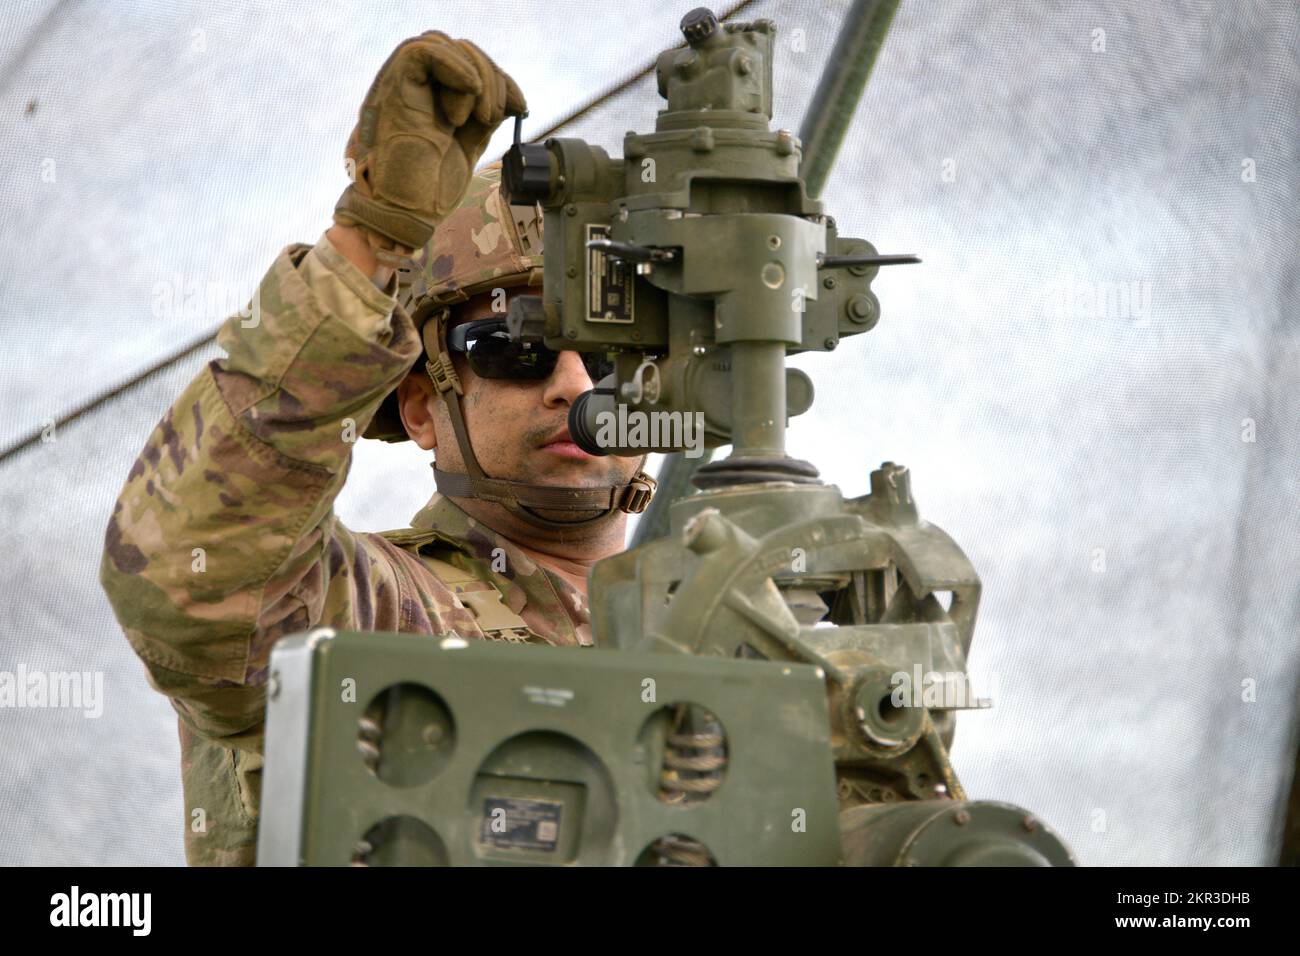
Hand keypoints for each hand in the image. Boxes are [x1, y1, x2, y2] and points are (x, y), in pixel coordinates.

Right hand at [334, 32, 525, 255]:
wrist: (403, 219)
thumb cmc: (428, 193)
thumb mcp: (467, 147)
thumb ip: (481, 119)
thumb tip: (511, 98)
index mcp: (430, 100)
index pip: (465, 64)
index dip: (499, 79)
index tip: (520, 109)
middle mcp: (413, 89)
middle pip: (457, 49)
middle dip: (491, 76)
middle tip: (494, 115)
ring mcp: (400, 88)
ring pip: (441, 43)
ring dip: (476, 74)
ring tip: (481, 116)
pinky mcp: (392, 90)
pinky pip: (422, 51)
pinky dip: (455, 66)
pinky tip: (470, 96)